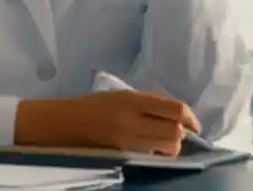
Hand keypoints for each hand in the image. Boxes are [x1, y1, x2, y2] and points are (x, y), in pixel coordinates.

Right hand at [15, 91, 200, 155]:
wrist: (58, 123)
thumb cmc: (87, 106)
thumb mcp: (117, 95)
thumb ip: (145, 102)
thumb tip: (176, 114)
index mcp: (131, 99)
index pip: (176, 110)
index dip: (192, 119)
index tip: (194, 124)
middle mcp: (132, 120)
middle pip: (176, 132)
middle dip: (181, 134)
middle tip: (176, 134)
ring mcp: (127, 141)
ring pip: (168, 148)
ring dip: (170, 146)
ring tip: (161, 142)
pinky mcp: (122, 155)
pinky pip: (152, 156)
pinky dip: (156, 153)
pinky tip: (149, 149)